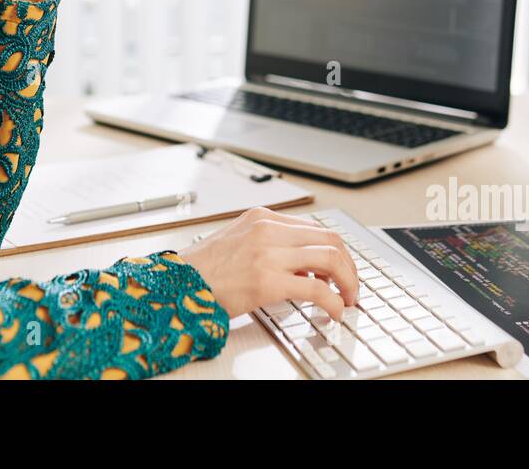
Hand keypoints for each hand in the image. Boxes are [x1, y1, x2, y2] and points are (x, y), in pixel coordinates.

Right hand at [176, 207, 359, 321]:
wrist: (176, 284)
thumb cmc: (204, 270)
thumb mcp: (239, 242)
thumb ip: (272, 246)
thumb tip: (305, 268)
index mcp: (262, 217)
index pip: (314, 228)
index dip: (335, 251)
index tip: (341, 269)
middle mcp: (268, 230)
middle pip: (329, 240)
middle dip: (349, 266)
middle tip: (352, 286)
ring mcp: (267, 253)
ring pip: (330, 259)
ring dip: (348, 282)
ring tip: (348, 299)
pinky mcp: (266, 281)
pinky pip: (317, 289)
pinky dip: (334, 302)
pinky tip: (334, 312)